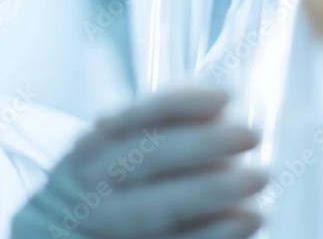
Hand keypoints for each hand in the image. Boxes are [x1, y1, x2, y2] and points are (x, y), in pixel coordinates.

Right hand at [11, 84, 267, 238]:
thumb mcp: (112, 154)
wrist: (65, 238)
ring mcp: (104, 225)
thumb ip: (157, 133)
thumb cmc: (108, 193)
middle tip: (249, 134)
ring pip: (154, 210)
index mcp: (89, 152)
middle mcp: (91, 186)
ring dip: (210, 193)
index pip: (133, 119)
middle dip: (200, 145)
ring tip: (257, 177)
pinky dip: (209, 234)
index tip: (225, 96)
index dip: (180, 104)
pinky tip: (244, 219)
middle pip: (143, 161)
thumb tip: (219, 108)